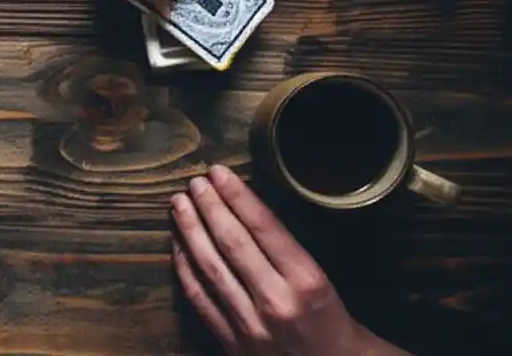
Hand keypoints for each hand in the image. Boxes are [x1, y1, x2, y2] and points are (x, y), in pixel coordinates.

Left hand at [171, 165, 401, 355]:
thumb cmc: (334, 325)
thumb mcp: (326, 282)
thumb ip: (289, 252)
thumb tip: (247, 209)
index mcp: (307, 282)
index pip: (264, 227)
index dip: (237, 196)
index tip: (219, 172)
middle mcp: (276, 302)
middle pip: (232, 243)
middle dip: (209, 207)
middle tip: (195, 182)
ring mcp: (250, 325)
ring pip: (210, 267)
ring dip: (190, 231)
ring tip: (179, 205)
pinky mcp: (231, 342)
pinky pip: (199, 298)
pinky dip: (184, 267)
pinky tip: (177, 244)